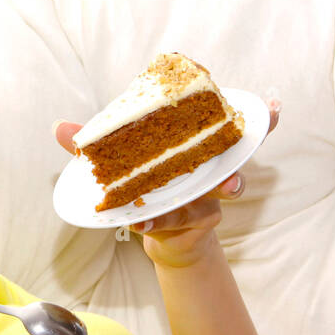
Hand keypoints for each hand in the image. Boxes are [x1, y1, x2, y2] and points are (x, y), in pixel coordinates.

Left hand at [53, 98, 280, 267]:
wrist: (151, 231)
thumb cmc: (142, 186)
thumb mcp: (119, 164)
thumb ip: (90, 147)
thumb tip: (58, 127)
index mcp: (196, 145)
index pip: (228, 122)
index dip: (257, 114)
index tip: (276, 103)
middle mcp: (211, 164)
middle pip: (242, 148)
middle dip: (256, 138)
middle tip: (268, 123)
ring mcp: (210, 192)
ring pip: (228, 185)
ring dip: (229, 183)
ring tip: (230, 185)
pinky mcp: (199, 219)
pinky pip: (184, 219)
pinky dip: (160, 221)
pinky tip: (142, 222)